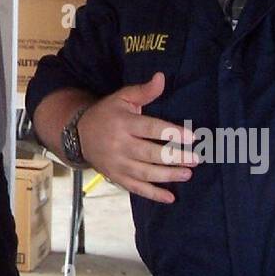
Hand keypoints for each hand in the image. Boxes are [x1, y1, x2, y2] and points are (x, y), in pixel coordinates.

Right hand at [78, 73, 197, 204]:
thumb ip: (143, 91)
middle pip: (150, 154)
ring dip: (168, 176)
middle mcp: (120, 145)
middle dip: (175, 157)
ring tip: (187, 174)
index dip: (172, 133)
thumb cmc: (107, 113)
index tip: (192, 137)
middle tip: (195, 159)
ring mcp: (118, 164)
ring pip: (146, 173)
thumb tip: (161, 77)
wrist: (79, 134)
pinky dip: (153, 195)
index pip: (151, 129)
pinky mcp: (116, 177)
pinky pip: (136, 188)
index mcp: (123, 123)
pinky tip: (170, 198)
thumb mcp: (122, 97)